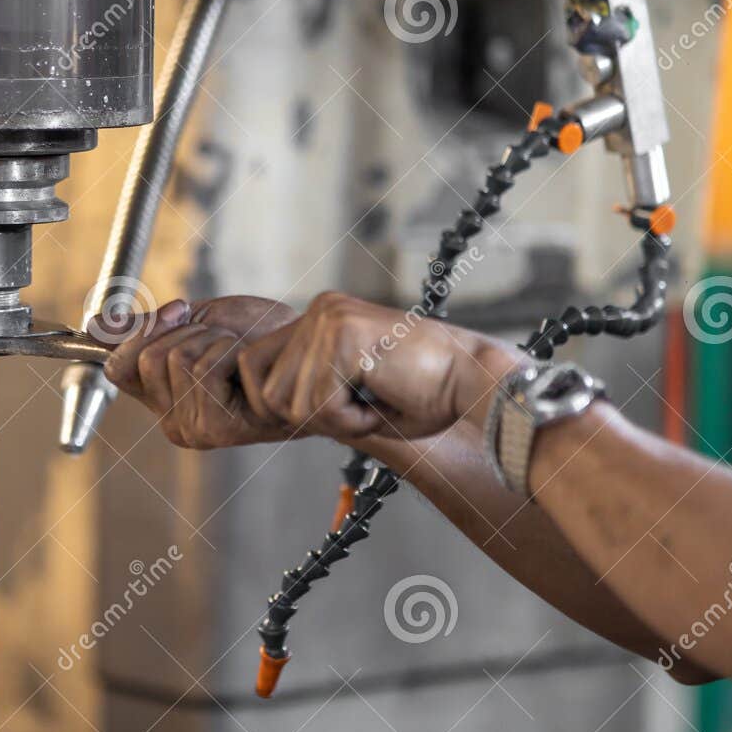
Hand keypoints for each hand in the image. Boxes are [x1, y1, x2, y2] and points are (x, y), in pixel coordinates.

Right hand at [103, 296, 300, 448]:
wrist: (311, 352)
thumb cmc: (262, 341)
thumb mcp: (197, 325)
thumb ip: (148, 329)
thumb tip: (97, 327)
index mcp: (162, 401)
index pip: (116, 367)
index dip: (142, 330)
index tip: (179, 311)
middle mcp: (173, 422)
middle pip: (145, 357)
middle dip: (184, 330)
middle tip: (222, 336)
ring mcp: (193, 428)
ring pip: (172, 358)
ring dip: (210, 338)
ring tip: (238, 351)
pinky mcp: (215, 426)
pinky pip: (199, 365)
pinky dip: (225, 348)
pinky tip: (247, 362)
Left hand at [236, 293, 522, 441]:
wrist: (477, 383)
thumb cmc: (424, 395)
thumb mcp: (348, 392)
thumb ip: (305, 390)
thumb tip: (260, 408)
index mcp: (317, 317)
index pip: (254, 367)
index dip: (279, 407)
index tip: (329, 415)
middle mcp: (318, 310)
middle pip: (265, 390)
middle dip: (309, 418)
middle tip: (359, 410)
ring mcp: (329, 318)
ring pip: (290, 402)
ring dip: (333, 421)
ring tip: (375, 402)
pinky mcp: (344, 336)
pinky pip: (320, 405)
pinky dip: (351, 421)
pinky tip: (384, 400)